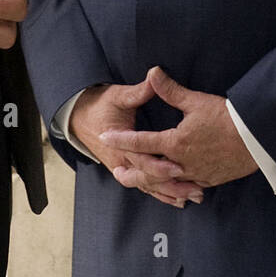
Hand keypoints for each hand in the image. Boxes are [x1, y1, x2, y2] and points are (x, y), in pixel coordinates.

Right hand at [70, 78, 203, 208]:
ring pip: (149, 188)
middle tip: (196, 188)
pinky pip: (146, 188)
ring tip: (195, 196)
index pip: (142, 160)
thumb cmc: (100, 106)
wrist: (79, 118)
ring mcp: (124, 169)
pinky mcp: (127, 172)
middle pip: (149, 180)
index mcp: (120, 146)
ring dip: (171, 193)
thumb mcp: (118, 96)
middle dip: (172, 186)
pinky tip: (180, 200)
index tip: (180, 167)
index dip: (160, 165)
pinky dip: (162, 195)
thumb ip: (139, 91)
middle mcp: (122, 163)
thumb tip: (155, 76)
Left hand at [98, 66, 256, 188]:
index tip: (105, 137)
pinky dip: (177, 188)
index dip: (121, 139)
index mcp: (174, 143)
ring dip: (151, 183)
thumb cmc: (227, 118)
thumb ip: (171, 90)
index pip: (140, 142)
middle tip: (118, 171)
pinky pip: (188, 187)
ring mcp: (196, 174)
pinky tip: (174, 187)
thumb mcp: (196, 101)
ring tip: (140, 182)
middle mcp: (181, 163)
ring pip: (167, 183)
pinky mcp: (210, 180)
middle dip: (131, 172)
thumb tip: (153, 72)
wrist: (256, 139)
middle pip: (149, 171)